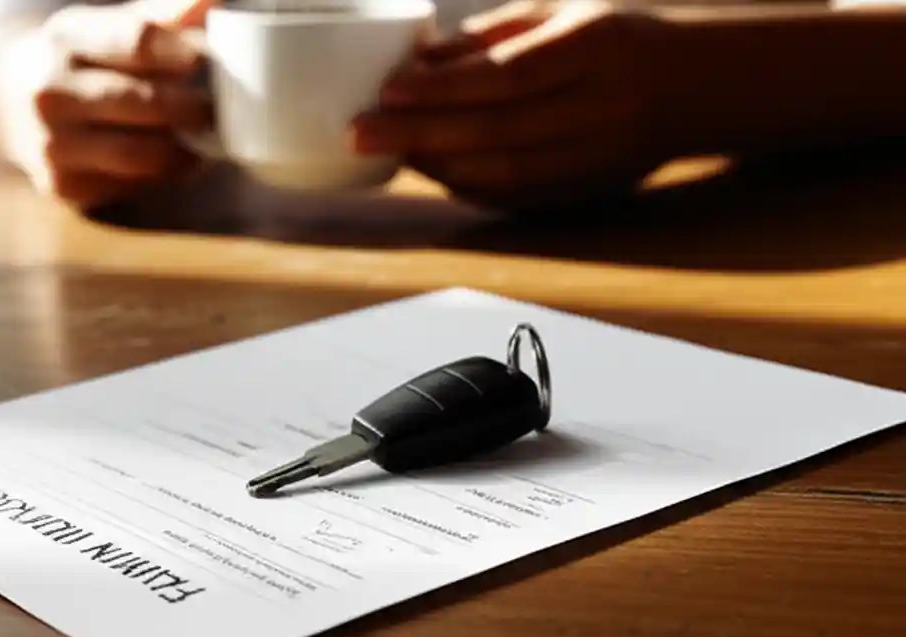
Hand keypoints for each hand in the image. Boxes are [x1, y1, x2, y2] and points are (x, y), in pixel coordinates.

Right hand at [0, 1, 214, 209]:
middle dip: (192, 109)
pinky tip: (176, 161)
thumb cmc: (77, 60)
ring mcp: (54, 144)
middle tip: (218, 110)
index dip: (180, 51)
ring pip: (142, 154)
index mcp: (67, 38)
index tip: (205, 60)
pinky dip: (163, 175)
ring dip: (184, 150)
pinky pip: (131, 186)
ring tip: (205, 140)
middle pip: (143, 103)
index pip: (135, 40)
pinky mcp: (63, 186)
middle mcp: (52, 92)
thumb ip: (160, 17)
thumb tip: (212, 1)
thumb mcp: (104, 27)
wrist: (7, 100)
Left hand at [351, 0, 678, 212]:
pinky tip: (429, 169)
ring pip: (504, 173)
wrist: (700, 87)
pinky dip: (464, 185)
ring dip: (435, 165)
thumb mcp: (564, 13)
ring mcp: (599, 156)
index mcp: (599, 46)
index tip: (388, 91)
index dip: (444, 89)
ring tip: (386, 148)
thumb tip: (417, 61)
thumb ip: (491, 37)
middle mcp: (602, 106)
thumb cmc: (617, 39)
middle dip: (419, 135)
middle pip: (497, 131)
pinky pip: (515, 196)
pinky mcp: (589, 190)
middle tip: (359, 133)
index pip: (509, 76)